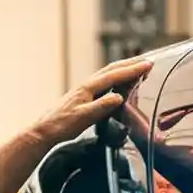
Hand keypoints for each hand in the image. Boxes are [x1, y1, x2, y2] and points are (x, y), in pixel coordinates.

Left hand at [30, 56, 152, 145]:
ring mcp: (85, 89)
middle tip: (148, 62)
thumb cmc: (62, 125)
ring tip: (138, 68)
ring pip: (108, 74)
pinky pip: (104, 82)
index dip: (133, 70)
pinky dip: (116, 78)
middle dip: (131, 64)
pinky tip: (119, 83)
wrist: (44, 131)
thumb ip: (101, 107)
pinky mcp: (84, 96)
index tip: (148, 65)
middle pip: (112, 69)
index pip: (115, 75)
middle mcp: (87, 85)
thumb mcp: (83, 118)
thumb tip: (119, 97)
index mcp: (88, 88)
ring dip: (124, 69)